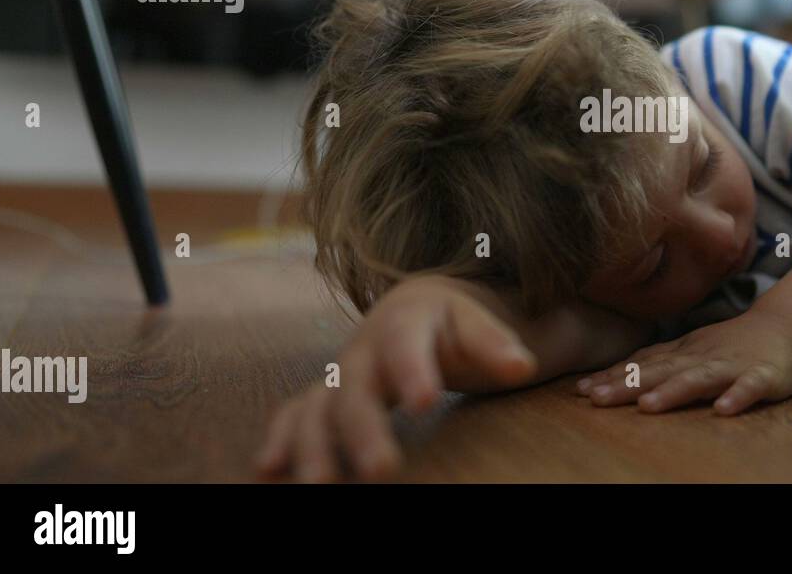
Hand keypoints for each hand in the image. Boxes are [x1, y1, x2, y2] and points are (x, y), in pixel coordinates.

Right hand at [255, 275, 536, 481]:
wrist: (418, 306)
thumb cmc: (454, 320)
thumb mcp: (479, 321)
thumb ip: (496, 343)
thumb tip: (522, 367)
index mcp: (405, 318)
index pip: (407, 340)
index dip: (413, 369)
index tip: (426, 401)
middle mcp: (363, 346)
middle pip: (356, 387)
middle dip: (364, 430)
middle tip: (382, 469)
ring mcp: (341, 372)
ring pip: (318, 407)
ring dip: (315, 446)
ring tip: (320, 486)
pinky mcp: (327, 394)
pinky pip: (297, 414)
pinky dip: (282, 438)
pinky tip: (269, 470)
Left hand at [575, 310, 791, 414]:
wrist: (780, 329)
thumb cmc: (725, 345)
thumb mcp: (685, 351)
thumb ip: (652, 365)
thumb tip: (604, 379)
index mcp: (682, 353)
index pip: (643, 365)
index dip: (613, 377)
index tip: (581, 390)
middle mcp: (701, 358)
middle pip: (661, 372)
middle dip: (628, 386)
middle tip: (597, 398)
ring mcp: (731, 367)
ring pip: (699, 379)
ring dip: (673, 391)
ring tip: (648, 406)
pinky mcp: (763, 377)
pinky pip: (749, 388)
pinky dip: (736, 397)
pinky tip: (722, 410)